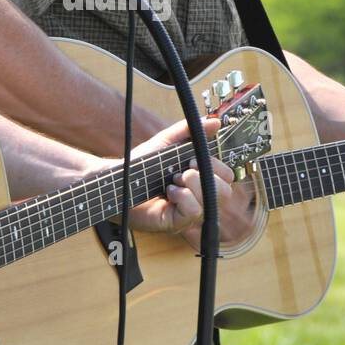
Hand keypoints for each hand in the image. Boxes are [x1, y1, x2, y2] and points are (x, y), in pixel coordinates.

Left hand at [123, 116, 237, 239]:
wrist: (117, 181)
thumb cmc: (141, 166)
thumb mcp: (167, 142)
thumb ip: (189, 131)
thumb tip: (214, 122)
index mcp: (200, 180)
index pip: (227, 176)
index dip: (215, 165)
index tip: (192, 159)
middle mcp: (198, 198)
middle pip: (225, 191)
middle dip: (205, 175)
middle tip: (183, 170)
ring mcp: (188, 212)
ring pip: (210, 200)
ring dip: (191, 184)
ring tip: (172, 180)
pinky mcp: (176, 222)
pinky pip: (194, 210)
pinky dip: (182, 196)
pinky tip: (168, 192)